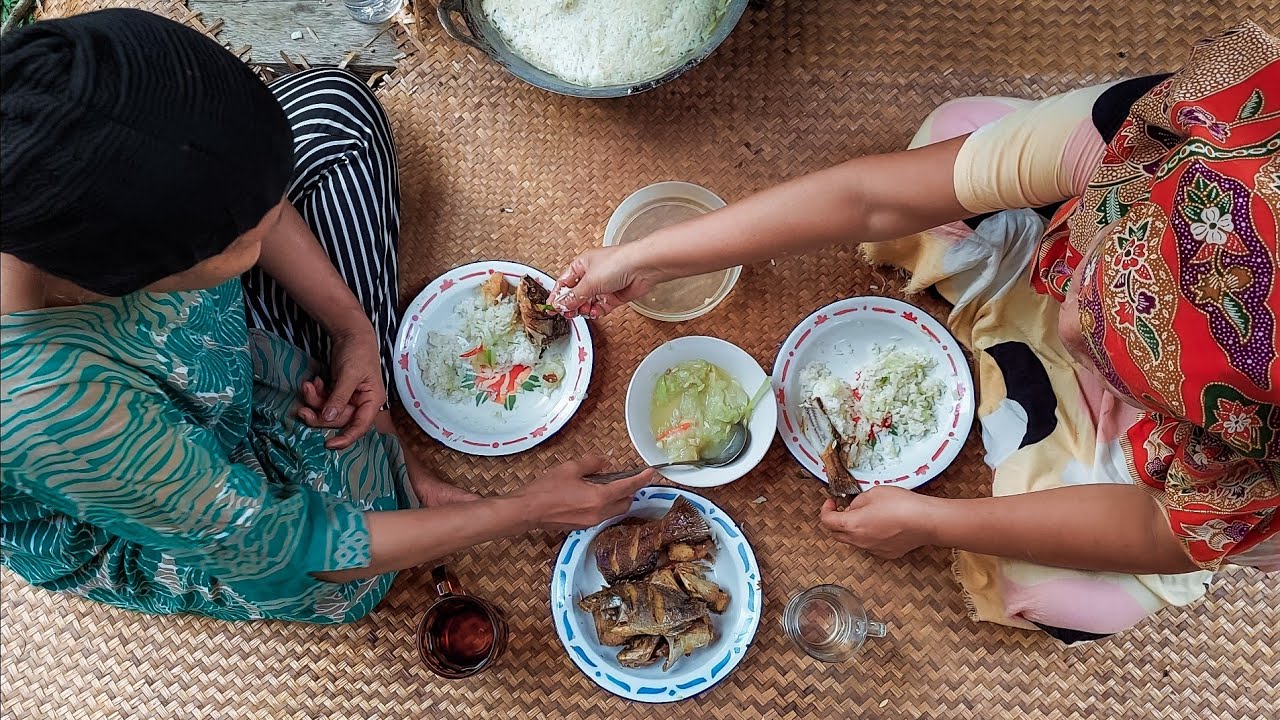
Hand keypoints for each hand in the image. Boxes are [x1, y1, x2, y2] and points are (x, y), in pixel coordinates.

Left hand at [298, 327, 385, 449]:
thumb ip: (339, 397)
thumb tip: (329, 418)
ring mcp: (348, 398)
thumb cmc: (358, 352)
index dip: (345, 438)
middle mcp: (361, 403)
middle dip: (319, 414)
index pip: (360, 426)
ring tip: (307, 385)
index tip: (328, 444)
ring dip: (315, 401)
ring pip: (328, 411)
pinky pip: (324, 401)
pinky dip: (316, 394)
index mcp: (372, 401)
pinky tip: (314, 381)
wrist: (351, 333)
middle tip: (302, 410)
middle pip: (338, 420)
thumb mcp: (349, 375)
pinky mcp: (338, 392)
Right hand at [513, 455, 656, 531]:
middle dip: (630, 490)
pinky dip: (606, 505)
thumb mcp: (570, 468)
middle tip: (626, 476)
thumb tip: (605, 462)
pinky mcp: (583, 526)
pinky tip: (594, 494)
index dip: (642, 478)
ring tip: (608, 484)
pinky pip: (602, 515)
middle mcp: (599, 513)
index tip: (651, 472)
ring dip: (618, 498)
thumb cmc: (546, 489)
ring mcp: (591, 522)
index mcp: (599, 498)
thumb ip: (592, 463)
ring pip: (615, 510)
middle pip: (626, 502)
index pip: (628, 487)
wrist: (528, 511)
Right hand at [554, 243, 660, 318]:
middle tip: (568, 313)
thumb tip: (560, 305)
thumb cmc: (617, 263)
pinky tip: (595, 311)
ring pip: (587, 303)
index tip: (551, 308)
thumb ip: (573, 296)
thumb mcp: (589, 281)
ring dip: (584, 309)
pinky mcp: (613, 296)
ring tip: (584, 310)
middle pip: (574, 295)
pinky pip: (600, 308)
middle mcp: (591, 275)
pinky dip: (596, 311)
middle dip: (571, 305)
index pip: (563, 283)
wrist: (642, 267)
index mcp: (581, 265)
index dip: (557, 296)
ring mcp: (603, 286)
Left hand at [818, 486, 937, 558]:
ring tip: (867, 516)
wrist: (926, 521)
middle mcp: (859, 541)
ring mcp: (873, 550)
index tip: (831, 502)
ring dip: (852, 530)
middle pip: (836, 534)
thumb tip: (852, 508)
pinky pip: (869, 546)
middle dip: (836, 521)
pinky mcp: (886, 554)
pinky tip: (881, 526)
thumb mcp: (873, 493)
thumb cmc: (901, 505)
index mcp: (852, 524)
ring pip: (853, 541)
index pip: (827, 521)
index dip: (825, 510)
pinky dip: (868, 537)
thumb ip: (856, 502)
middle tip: (845, 509)